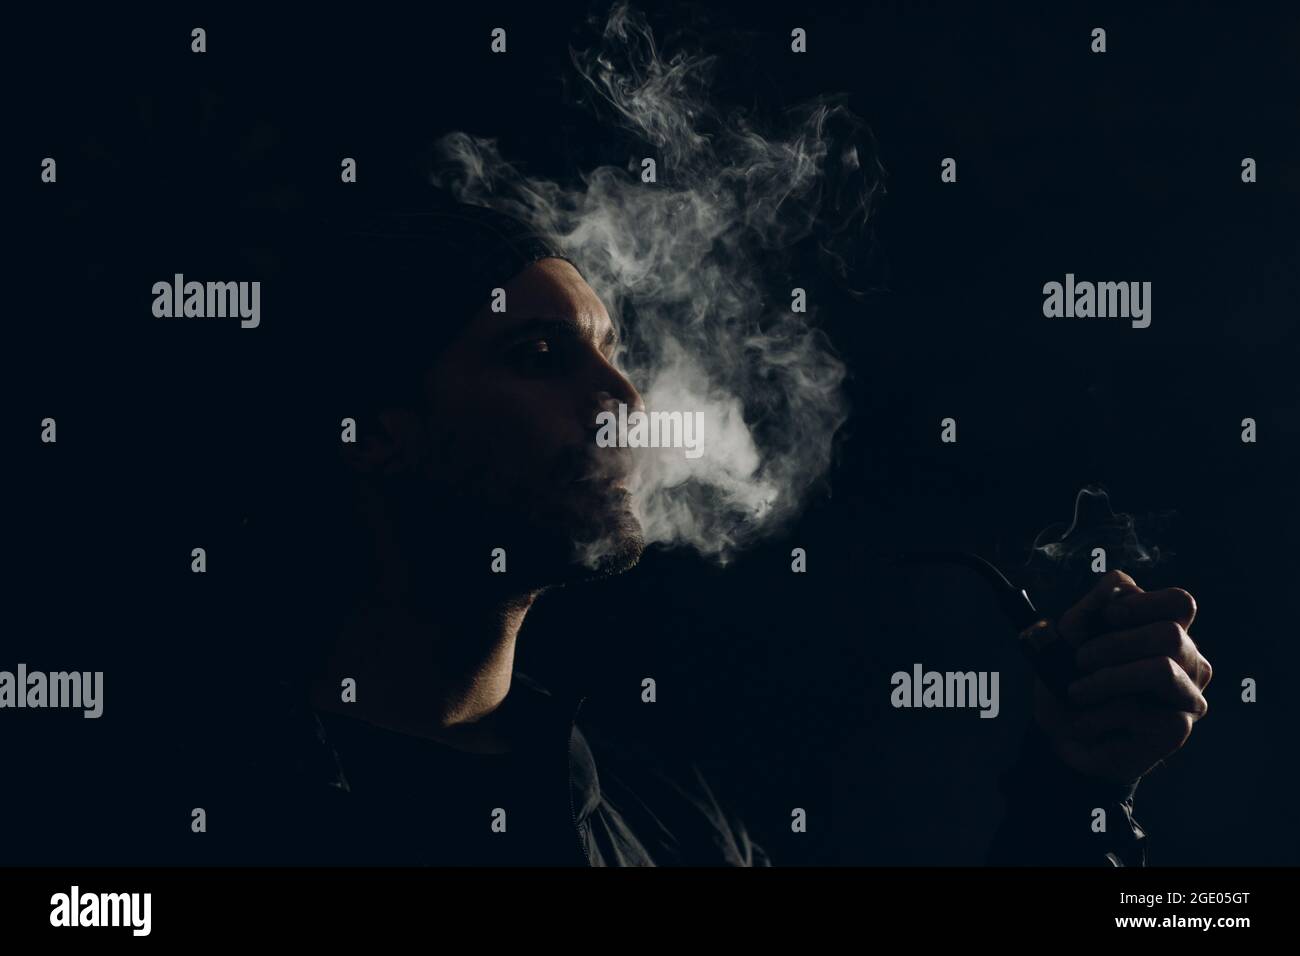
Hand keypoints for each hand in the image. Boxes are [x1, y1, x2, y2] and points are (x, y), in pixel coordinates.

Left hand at [1033, 570, 1212, 784]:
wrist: (1060, 735)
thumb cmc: (1071, 680)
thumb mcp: (1070, 638)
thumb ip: (1093, 607)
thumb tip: (1117, 585)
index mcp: (1166, 631)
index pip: (1180, 603)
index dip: (1143, 604)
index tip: (1108, 617)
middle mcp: (1187, 661)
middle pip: (1170, 633)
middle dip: (1115, 643)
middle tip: (1080, 660)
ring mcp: (1187, 695)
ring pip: (1162, 670)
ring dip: (1108, 678)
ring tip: (1077, 692)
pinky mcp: (1176, 728)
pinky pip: (1139, 710)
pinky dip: (1099, 714)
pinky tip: (1084, 722)